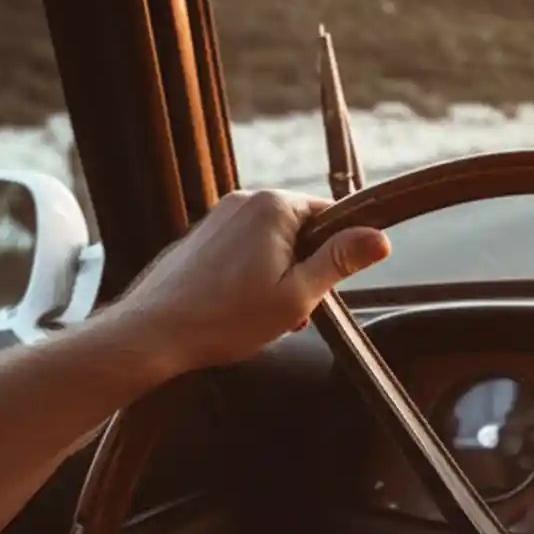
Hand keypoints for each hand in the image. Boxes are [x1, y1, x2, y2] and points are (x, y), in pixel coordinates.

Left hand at [103, 190, 389, 372]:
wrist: (153, 333)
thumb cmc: (226, 319)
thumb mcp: (297, 296)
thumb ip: (340, 262)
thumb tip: (381, 237)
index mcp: (274, 206)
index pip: (331, 216)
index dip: (336, 255)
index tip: (324, 288)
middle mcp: (245, 200)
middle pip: (300, 230)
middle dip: (304, 270)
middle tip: (292, 310)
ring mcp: (219, 216)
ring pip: (271, 243)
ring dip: (278, 276)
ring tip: (263, 315)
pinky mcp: (202, 236)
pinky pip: (244, 249)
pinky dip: (251, 276)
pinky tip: (239, 309)